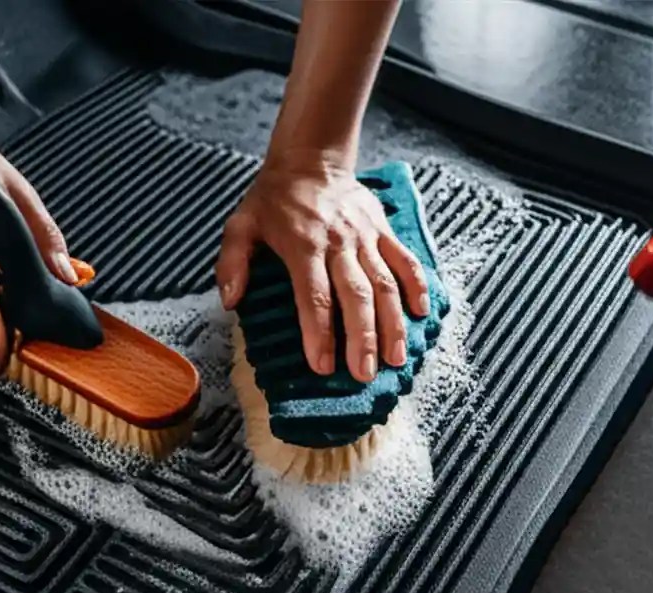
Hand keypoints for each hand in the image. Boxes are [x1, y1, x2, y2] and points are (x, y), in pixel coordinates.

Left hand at [216, 157, 430, 382]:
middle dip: (363, 338)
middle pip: (356, 295)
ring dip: (393, 323)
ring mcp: (366, 236)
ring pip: (385, 283)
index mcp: (303, 244)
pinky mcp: (383, 230)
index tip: (322, 366)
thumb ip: (232, 262)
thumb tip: (231, 301)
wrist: (311, 158)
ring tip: (396, 358)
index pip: (314, 295)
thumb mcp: (241, 224)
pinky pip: (405, 260)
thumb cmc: (274, 199)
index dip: (319, 333)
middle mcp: (339, 242)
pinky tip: (421, 314)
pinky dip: (417, 286)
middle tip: (365, 375)